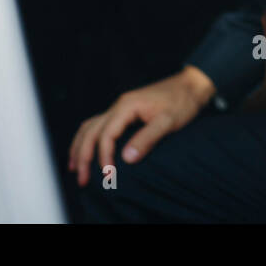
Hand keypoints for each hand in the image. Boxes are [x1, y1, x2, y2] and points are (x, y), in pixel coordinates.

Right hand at [67, 65, 215, 185]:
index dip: (104, 156)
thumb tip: (125, 158)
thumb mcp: (168, 121)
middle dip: (83, 155)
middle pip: (91, 130)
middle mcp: (118, 105)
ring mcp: (120, 107)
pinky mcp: (124, 112)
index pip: (106, 134)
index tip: (108, 175)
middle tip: (81, 179)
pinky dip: (89, 139)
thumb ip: (147, 138)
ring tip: (75, 168)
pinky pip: (99, 125)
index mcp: (127, 106)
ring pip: (90, 126)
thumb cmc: (182, 102)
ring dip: (80, 147)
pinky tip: (88, 150)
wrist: (190, 86)